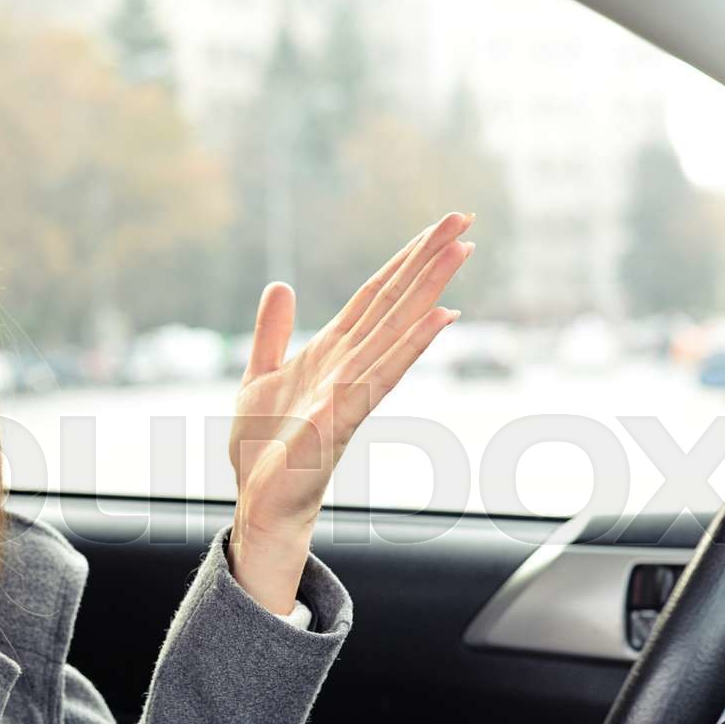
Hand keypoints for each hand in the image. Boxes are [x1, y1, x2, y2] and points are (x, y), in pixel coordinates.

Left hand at [225, 213, 473, 611]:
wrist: (258, 504)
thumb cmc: (264, 449)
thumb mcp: (258, 377)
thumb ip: (272, 333)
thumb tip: (280, 285)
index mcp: (332, 353)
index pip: (375, 295)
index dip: (404, 258)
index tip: (441, 224)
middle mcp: (349, 369)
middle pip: (394, 305)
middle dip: (427, 263)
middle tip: (466, 219)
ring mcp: (348, 396)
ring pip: (393, 337)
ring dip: (425, 299)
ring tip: (457, 261)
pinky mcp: (337, 426)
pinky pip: (371, 385)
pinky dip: (399, 356)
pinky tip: (429, 327)